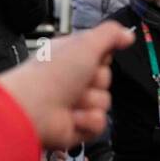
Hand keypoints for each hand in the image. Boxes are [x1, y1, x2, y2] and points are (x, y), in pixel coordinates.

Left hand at [0, 21, 135, 150]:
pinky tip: (72, 116)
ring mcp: (73, 103)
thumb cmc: (50, 74)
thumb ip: (111, 34)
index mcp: (70, 57)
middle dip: (96, 81)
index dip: (101, 57)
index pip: (102, 56)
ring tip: (71, 101)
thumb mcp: (86, 43)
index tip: (94, 57)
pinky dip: (87, 120)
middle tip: (79, 80)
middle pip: (106, 79)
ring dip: (90, 102)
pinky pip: (100, 123)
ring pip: (104, 102)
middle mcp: (71, 79)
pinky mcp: (76, 126)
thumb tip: (128, 34)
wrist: (32, 109)